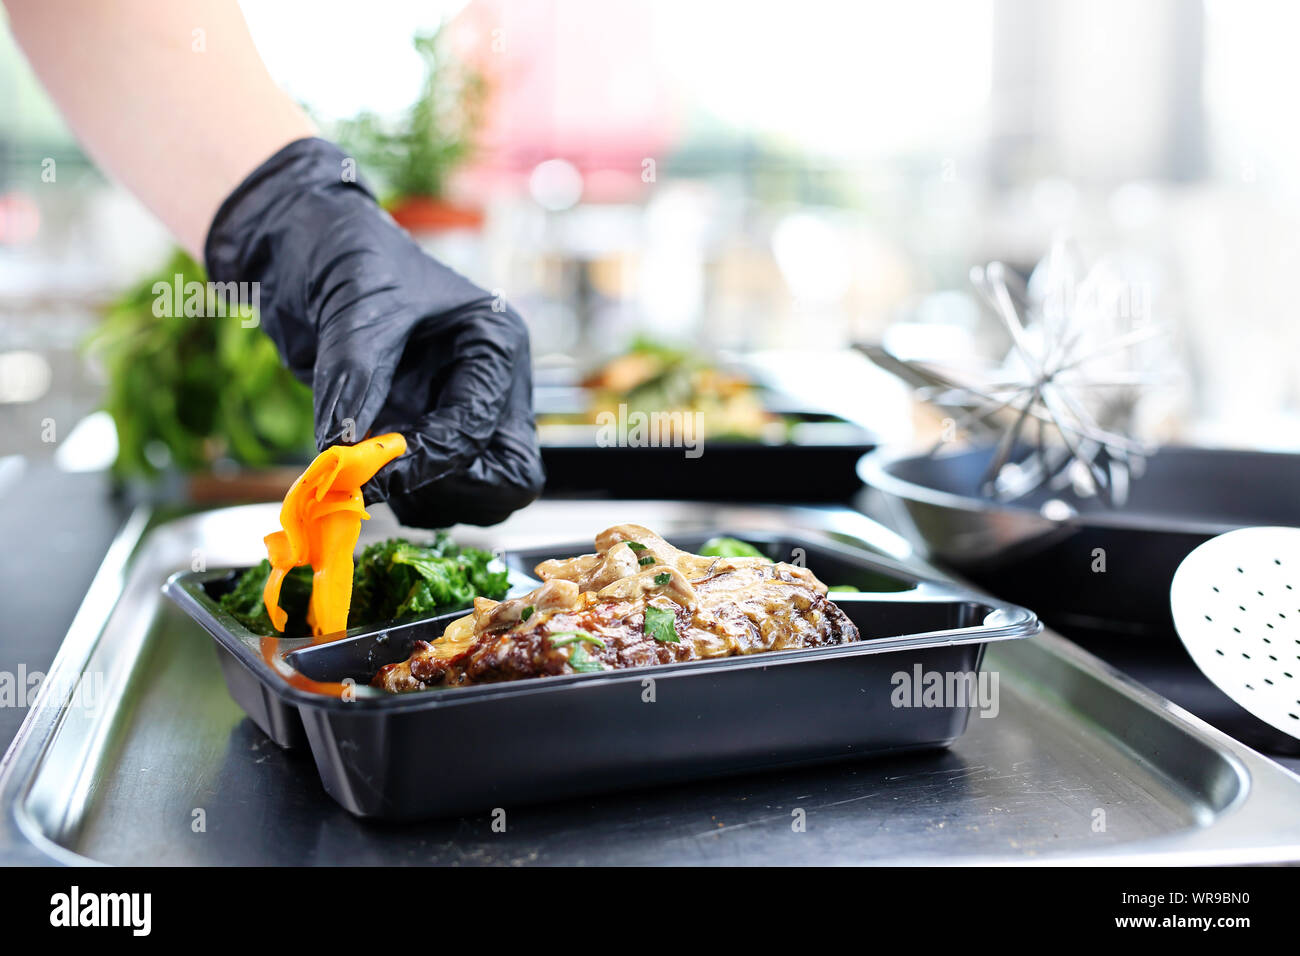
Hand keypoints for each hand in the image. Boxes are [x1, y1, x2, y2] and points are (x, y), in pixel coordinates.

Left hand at [205, 137, 543, 526]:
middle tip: (382, 482)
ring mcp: (458, 414)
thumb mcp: (354, 306)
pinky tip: (353, 469)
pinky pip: (431, 491)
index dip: (431, 460)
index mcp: (495, 344)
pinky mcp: (424, 434)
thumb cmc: (342, 254)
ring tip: (356, 470)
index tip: (371, 474)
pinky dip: (395, 493)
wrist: (301, 246)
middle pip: (506, 477)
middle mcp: (490, 386)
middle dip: (448, 490)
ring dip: (417, 497)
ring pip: (473, 495)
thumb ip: (354, 378)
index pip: (482, 428)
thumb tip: (342, 449)